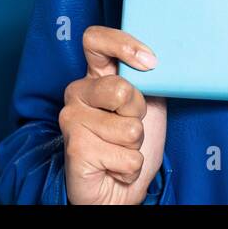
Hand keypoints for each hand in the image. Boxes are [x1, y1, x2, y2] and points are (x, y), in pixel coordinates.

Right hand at [60, 26, 166, 204]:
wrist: (118, 189)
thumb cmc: (132, 145)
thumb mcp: (148, 103)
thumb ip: (147, 79)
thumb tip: (156, 59)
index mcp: (95, 77)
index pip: (95, 40)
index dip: (123, 45)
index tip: (149, 63)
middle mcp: (77, 94)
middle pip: (122, 89)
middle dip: (139, 114)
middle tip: (130, 128)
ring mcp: (71, 120)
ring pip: (130, 128)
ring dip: (136, 146)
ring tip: (121, 150)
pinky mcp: (75, 149)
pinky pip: (127, 157)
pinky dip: (131, 167)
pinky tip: (115, 167)